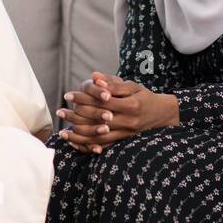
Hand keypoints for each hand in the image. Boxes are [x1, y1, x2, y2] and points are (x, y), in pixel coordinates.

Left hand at [54, 71, 178, 153]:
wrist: (162, 114)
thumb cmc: (145, 97)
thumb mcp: (132, 86)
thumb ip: (113, 83)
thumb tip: (94, 76)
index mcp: (130, 105)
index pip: (102, 101)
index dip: (84, 98)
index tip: (68, 95)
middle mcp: (128, 121)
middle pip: (97, 120)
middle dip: (76, 116)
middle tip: (60, 112)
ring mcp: (126, 133)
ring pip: (98, 136)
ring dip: (79, 135)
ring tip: (62, 132)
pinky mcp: (124, 140)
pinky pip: (104, 146)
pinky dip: (88, 146)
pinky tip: (75, 144)